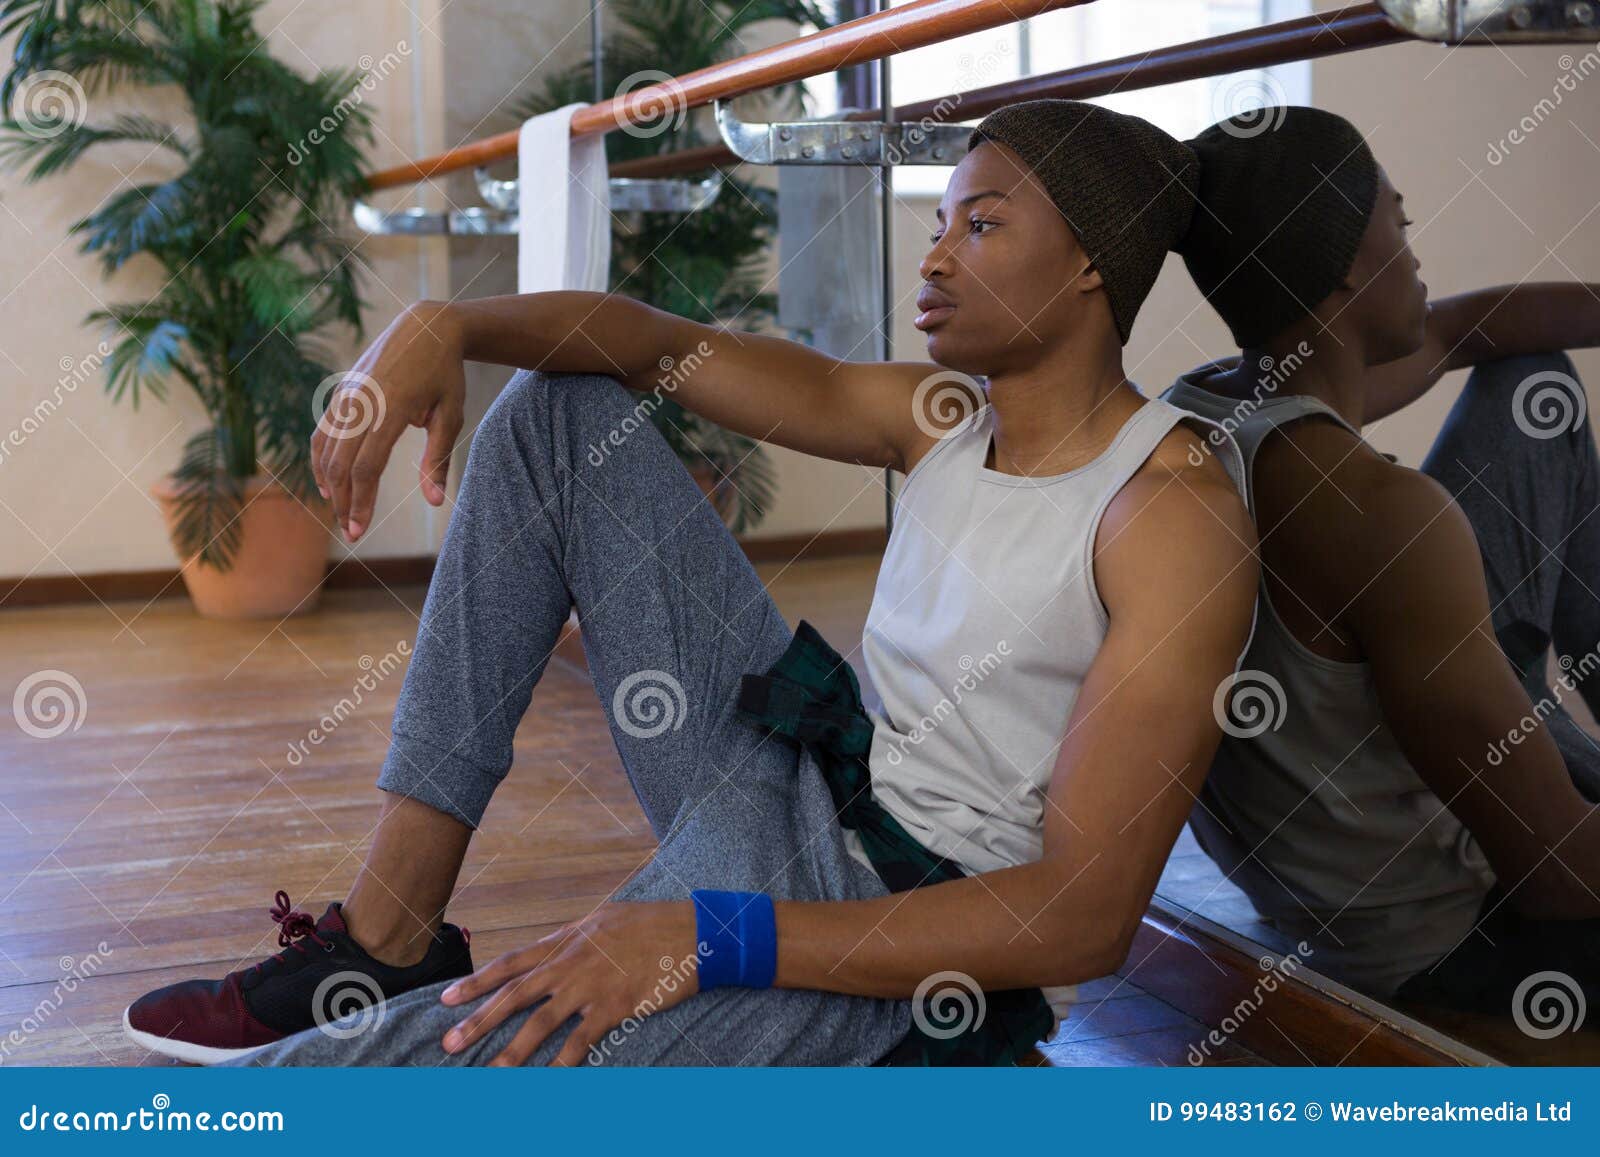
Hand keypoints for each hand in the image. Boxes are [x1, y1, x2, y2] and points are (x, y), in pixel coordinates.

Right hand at [312, 300, 466, 542]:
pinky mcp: (340, 392)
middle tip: (353, 533)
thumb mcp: (451, 416)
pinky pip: (322, 432)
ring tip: (341, 512)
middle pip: (340, 464)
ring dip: (330, 485)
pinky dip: (320, 460)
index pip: (366, 467)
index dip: (361, 502)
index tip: (360, 530)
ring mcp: (346, 396)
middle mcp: (361, 402)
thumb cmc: (445, 375)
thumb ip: (438, 459)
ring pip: (325, 449)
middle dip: (344, 502)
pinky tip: (328, 483)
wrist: (426, 327)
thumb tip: (435, 502)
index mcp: (390, 409)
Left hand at [438, 900, 699, 1065]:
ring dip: (512, 1051)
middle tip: (450, 1043)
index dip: (476, 982)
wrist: (692, 932)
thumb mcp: (604, 920)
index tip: (446, 999)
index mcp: (566, 940)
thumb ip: (573, 938)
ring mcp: (591, 985)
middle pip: (514, 994)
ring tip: (490, 1075)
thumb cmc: (650, 924)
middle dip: (478, 1019)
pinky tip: (548, 1080)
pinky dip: (563, 1063)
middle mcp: (570, 962)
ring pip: (540, 1022)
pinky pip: (581, 1040)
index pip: (510, 963)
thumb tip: (551, 949)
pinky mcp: (614, 1007)